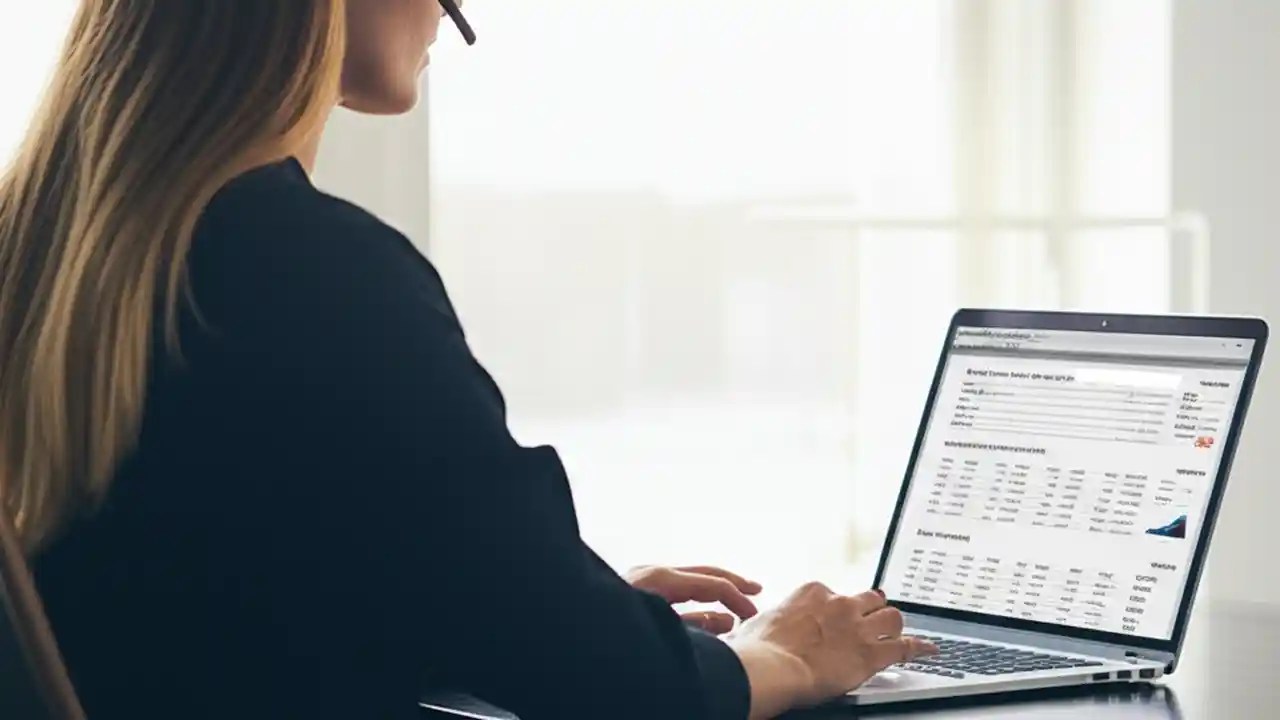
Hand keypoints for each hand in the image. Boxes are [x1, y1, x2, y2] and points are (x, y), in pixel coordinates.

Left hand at [625, 565, 761, 633]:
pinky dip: (692, 601)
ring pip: (685, 582)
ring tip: (734, 606)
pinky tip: (704, 615)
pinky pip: (670, 592)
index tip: (754, 617)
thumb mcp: (664, 634)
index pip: (710, 583)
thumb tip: (727, 620)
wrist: (571, 645)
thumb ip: (698, 626)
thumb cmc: (622, 639)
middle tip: (757, 591)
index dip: (737, 598)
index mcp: (658, 580)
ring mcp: (638, 581)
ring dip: (712, 592)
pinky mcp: (632, 593)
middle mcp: (650, 573)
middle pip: (700, 573)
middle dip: (731, 583)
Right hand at [727, 583, 936, 718]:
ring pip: (892, 617)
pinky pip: (905, 647)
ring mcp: (858, 628)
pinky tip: (928, 650)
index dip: (836, 609)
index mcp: (812, 592)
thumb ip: (772, 622)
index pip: (834, 594)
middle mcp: (840, 604)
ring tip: (895, 631)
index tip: (834, 618)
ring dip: (893, 625)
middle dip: (871, 608)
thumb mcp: (759, 623)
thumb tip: (758, 630)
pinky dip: (919, 648)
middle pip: (869, 599)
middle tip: (872, 617)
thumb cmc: (758, 649)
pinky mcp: (871, 654)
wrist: (770, 667)